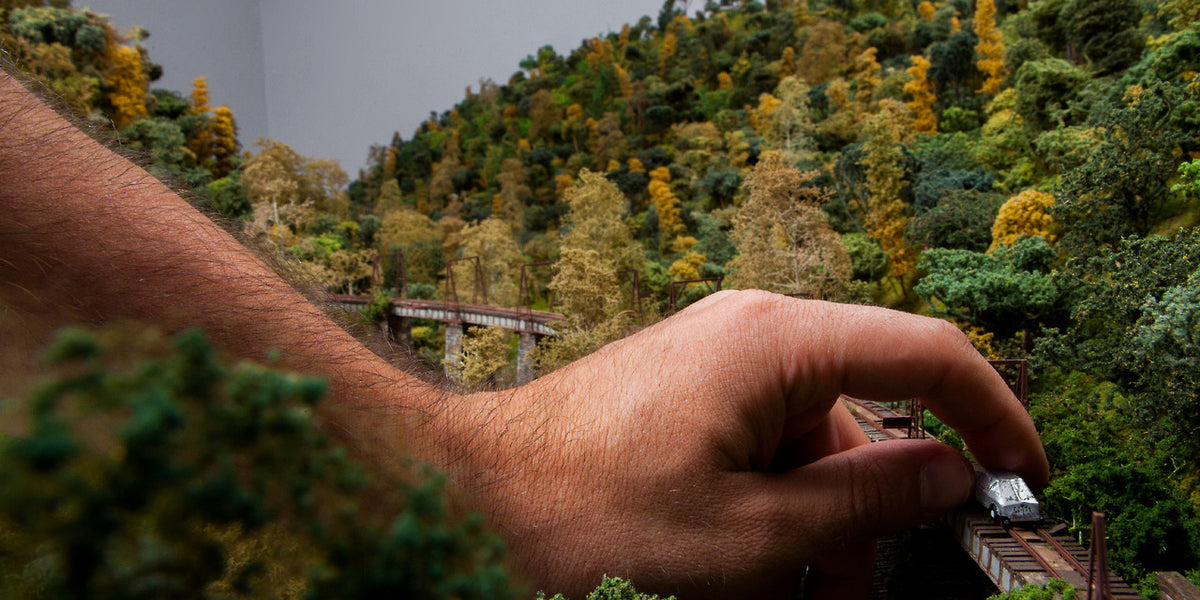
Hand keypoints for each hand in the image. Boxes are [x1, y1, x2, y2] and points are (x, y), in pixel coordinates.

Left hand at [444, 290, 1047, 598]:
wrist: (465, 496)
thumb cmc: (587, 516)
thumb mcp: (749, 536)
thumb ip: (865, 501)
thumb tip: (949, 472)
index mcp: (777, 343)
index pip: (926, 355)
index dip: (992, 412)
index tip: (1023, 476)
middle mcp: (751, 335)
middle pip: (862, 422)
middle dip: (870, 519)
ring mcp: (715, 363)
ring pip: (809, 450)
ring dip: (814, 531)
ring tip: (778, 599)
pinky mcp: (688, 395)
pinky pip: (759, 452)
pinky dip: (768, 513)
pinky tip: (739, 575)